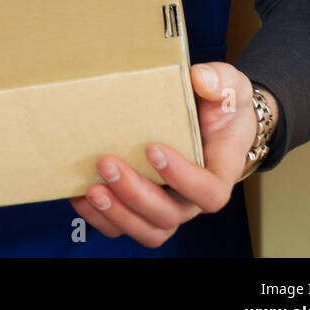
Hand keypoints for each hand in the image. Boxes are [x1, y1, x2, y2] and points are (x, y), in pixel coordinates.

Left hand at [67, 62, 268, 249]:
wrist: (210, 120)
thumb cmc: (221, 106)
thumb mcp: (230, 86)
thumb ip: (220, 81)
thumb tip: (200, 79)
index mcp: (218, 172)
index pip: (209, 193)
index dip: (182, 179)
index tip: (153, 149)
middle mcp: (191, 198)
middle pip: (169, 215)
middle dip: (136, 194)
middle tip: (107, 163)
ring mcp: (166, 205)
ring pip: (146, 230)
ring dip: (117, 213)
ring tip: (91, 190)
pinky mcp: (142, 206)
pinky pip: (122, 225)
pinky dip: (99, 217)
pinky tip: (79, 195)